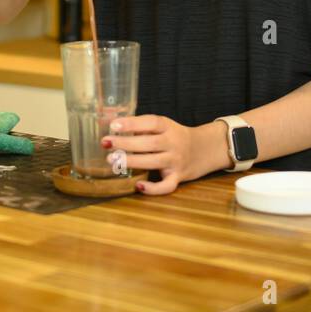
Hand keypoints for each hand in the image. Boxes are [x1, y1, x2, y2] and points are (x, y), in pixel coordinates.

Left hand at [102, 115, 228, 194]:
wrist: (204, 149)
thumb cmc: (175, 137)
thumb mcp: (164, 126)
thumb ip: (143, 128)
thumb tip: (115, 129)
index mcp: (169, 127)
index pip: (151, 123)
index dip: (132, 123)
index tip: (114, 124)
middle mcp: (174, 143)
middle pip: (149, 143)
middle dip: (126, 143)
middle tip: (106, 143)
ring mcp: (177, 161)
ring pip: (154, 162)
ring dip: (131, 161)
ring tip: (112, 160)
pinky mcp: (179, 177)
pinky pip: (166, 186)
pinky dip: (153, 189)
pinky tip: (138, 186)